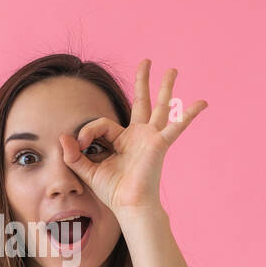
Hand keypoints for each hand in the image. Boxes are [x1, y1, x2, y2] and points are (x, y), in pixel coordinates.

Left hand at [60, 59, 206, 218]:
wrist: (130, 206)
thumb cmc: (113, 192)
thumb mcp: (87, 171)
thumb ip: (74, 155)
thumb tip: (63, 136)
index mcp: (123, 140)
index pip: (103, 123)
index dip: (88, 130)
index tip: (81, 144)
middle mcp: (139, 135)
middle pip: (141, 101)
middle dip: (143, 81)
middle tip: (146, 61)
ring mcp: (151, 138)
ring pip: (160, 106)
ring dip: (165, 87)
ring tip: (173, 69)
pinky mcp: (160, 143)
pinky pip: (176, 126)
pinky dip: (189, 114)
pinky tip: (202, 103)